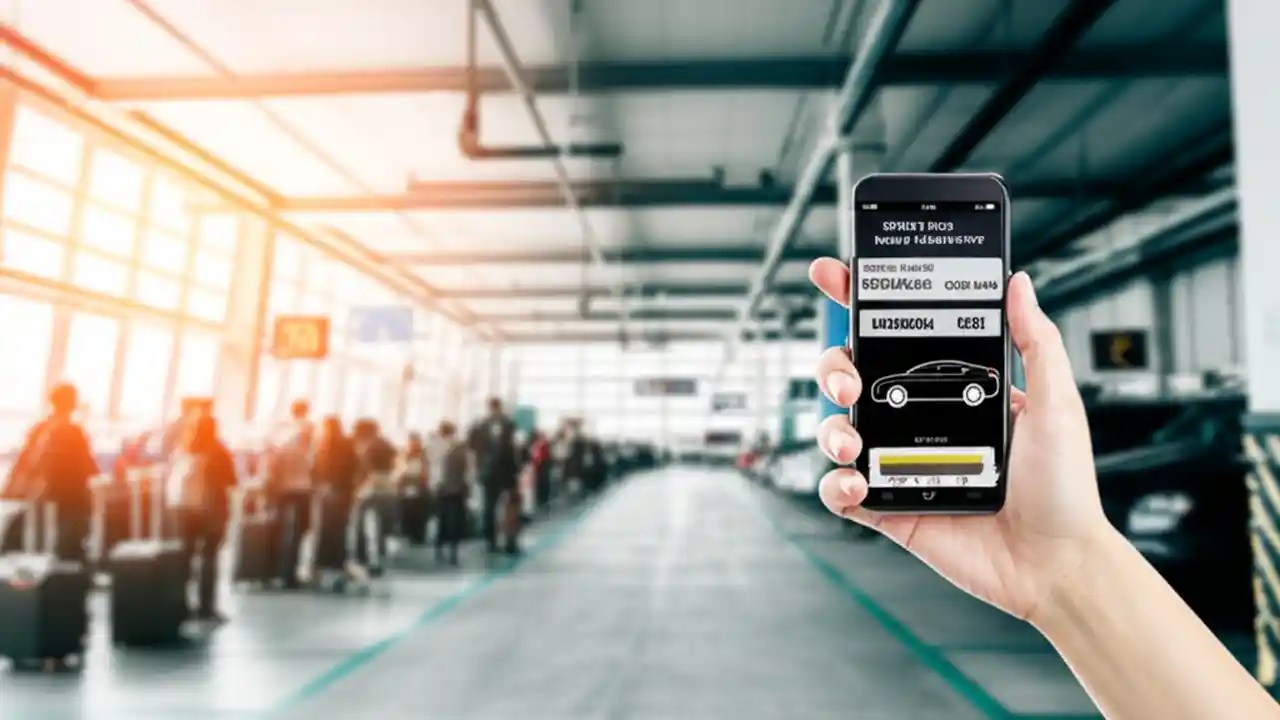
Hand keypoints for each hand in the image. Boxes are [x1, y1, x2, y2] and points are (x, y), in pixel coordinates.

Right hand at [811, 258, 1111, 620]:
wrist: (1055, 563)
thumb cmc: (1064, 488)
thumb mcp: (1057, 403)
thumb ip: (1037, 342)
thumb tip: (1018, 284)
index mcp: (952, 389)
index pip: (897, 336)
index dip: (859, 304)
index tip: (835, 275)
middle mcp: (917, 422)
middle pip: (851, 377)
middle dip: (833, 369)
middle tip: (851, 384)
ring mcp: (898, 463)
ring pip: (836, 430)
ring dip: (830, 429)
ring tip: (853, 444)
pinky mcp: (888, 508)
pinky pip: (840, 491)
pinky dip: (835, 484)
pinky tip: (857, 483)